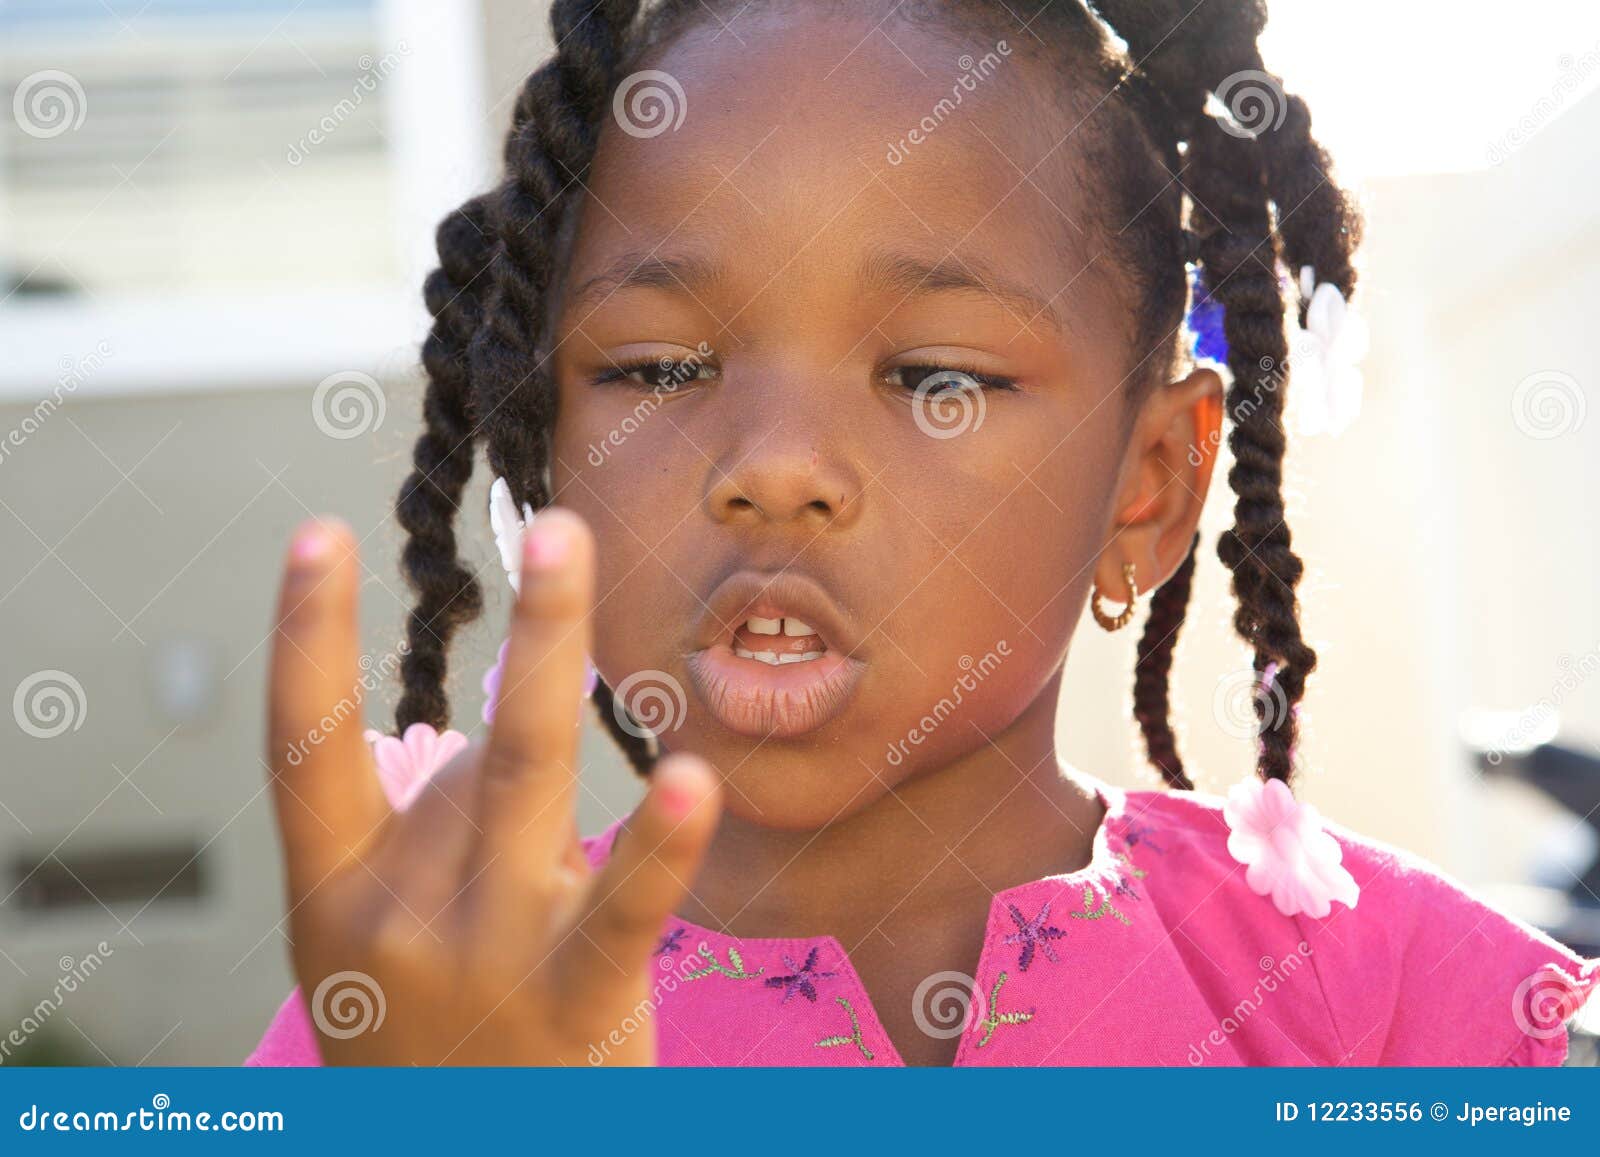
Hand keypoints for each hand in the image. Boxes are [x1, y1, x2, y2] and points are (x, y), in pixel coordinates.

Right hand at [264, 507, 719, 1064]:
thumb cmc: (423, 1040)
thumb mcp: (378, 949)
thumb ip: (425, 832)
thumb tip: (494, 724)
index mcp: (335, 898)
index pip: (305, 750)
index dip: (305, 640)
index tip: (317, 535)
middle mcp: (401, 917)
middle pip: (466, 750)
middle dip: (523, 634)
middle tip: (559, 530)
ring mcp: (488, 958)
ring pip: (526, 787)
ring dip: (553, 664)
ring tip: (581, 564)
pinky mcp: (575, 1003)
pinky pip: (623, 909)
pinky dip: (656, 844)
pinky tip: (692, 781)